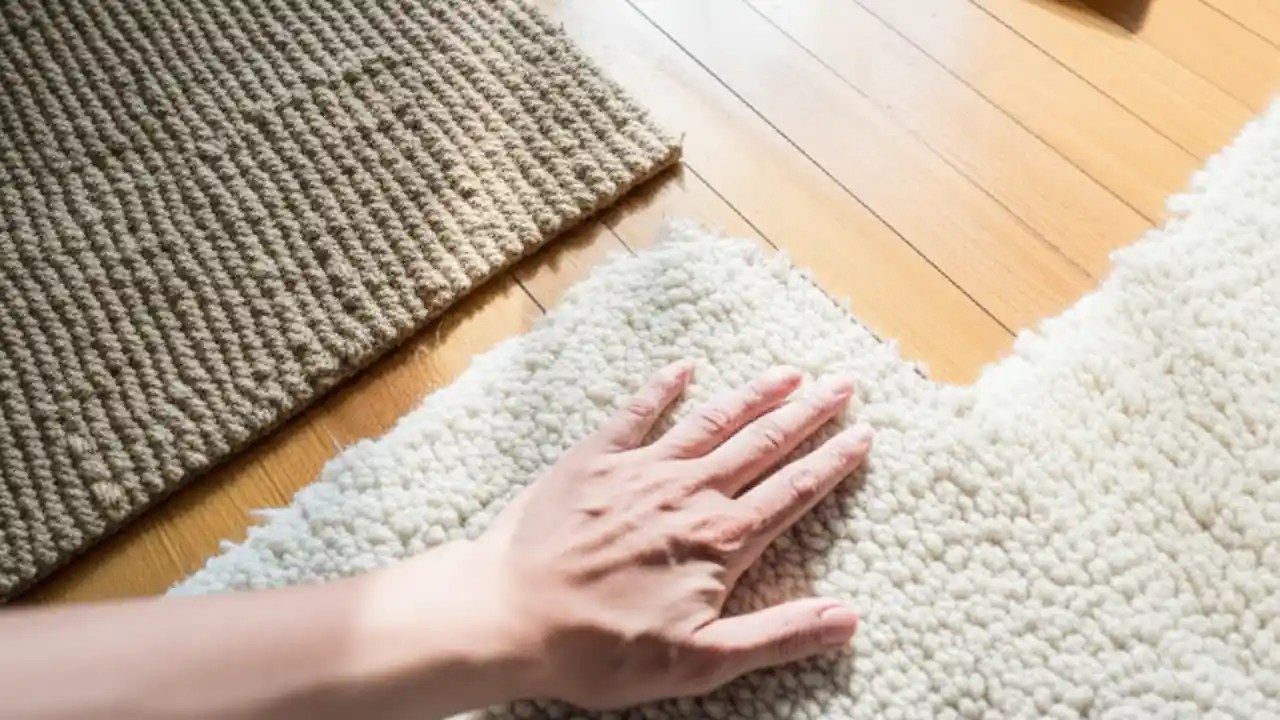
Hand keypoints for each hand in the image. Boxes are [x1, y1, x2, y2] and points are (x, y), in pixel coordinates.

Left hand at [472, 360, 873, 709]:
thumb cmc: (602, 649)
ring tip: (787, 373)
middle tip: (842, 384)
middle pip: (762, 445)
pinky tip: (683, 368)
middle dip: (807, 414)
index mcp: (720, 541)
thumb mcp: (701, 662)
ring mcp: (640, 470)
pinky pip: (635, 414)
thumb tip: (848, 620)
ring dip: (752, 395)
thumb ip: (778, 636)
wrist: (510, 617)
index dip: (832, 462)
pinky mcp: (593, 460)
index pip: (793, 492)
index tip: (862, 433)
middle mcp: (688, 493)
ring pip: (711, 422)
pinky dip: (661, 389)